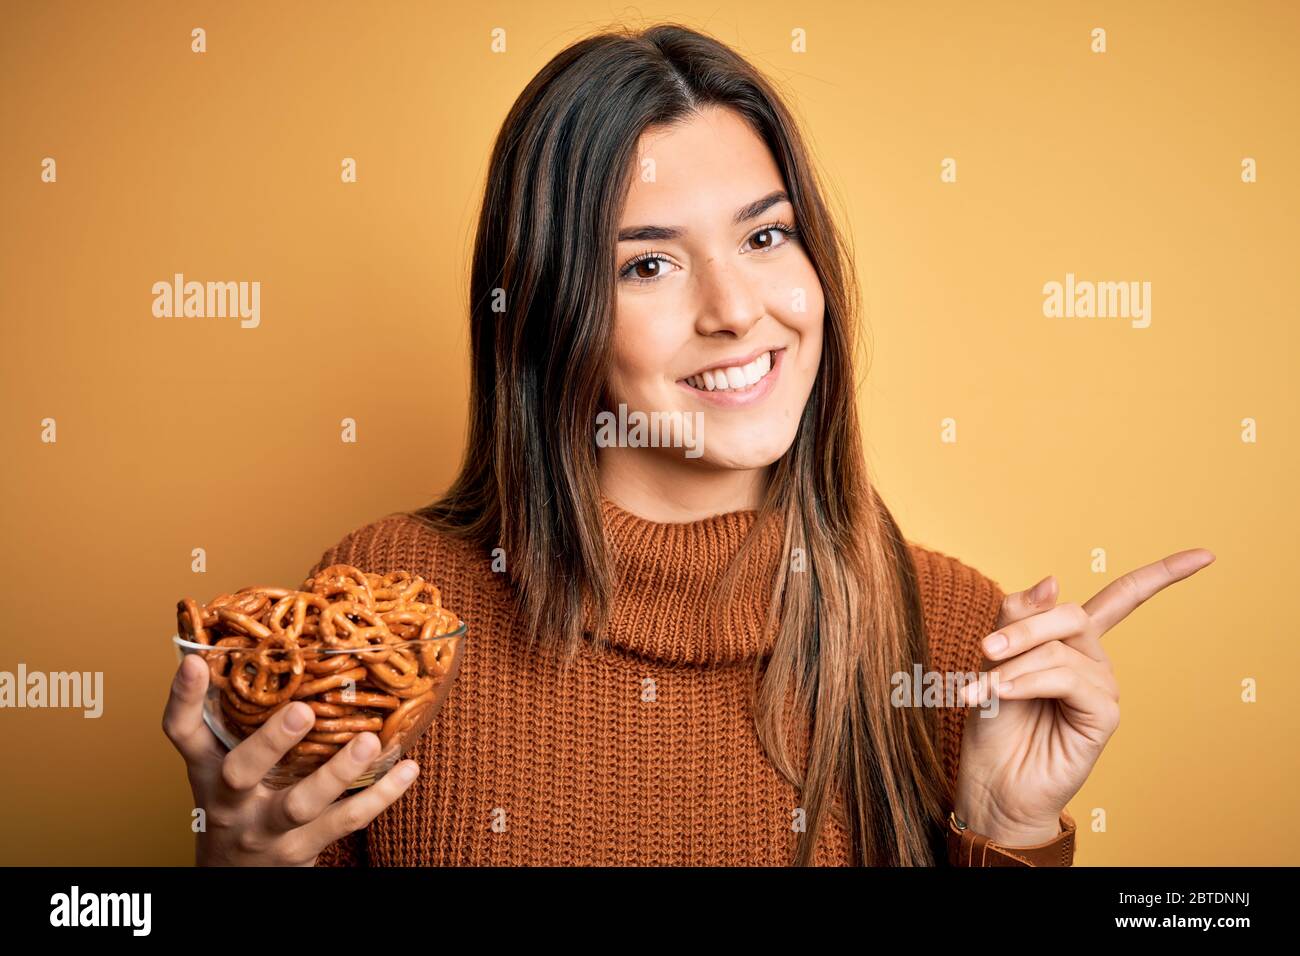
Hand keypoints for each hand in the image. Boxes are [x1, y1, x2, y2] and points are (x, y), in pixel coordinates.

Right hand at [162, 653, 419, 865]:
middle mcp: (230, 801)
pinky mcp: (301, 849)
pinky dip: (381, 795)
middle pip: (240, 772)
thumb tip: (275, 652)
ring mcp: (266, 829)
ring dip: (338, 772)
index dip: (184, 699)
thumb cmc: (239, 807)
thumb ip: (240, 724)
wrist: (236, 881)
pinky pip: (345, 821)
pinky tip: (408, 769)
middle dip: (270, 742)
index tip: (197, 661)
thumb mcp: (222, 769)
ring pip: (301, 804)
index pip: (183, 734)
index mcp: (208, 771)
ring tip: (371, 741)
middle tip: (302, 711)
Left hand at [953, 548, 1214, 846]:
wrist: (993, 783)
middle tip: (985, 649)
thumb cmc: (994, 723)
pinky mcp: (1104, 715)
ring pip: (1060, 649)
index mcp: (1072, 642)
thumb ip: (1018, 616)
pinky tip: (1000, 694)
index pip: (1123, 599)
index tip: (1207, 555)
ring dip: (1013, 664)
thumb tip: (1054, 579)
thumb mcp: (995, 658)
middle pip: (1072, 614)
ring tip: (983, 689)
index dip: (1163, 574)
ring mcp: (1103, 688)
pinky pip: (1066, 679)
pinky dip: (1027, 681)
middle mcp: (1094, 661)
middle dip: (1024, 627)